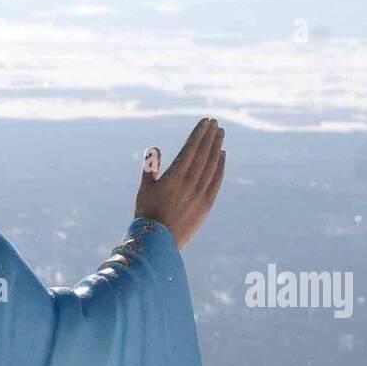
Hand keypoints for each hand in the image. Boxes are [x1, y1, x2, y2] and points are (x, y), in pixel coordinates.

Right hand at [133, 119, 224, 249]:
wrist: (157, 243)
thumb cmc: (146, 215)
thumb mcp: (144, 189)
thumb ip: (150, 168)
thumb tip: (153, 148)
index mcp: (173, 177)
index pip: (191, 149)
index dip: (199, 134)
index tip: (206, 122)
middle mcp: (189, 183)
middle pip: (204, 154)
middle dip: (210, 137)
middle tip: (215, 123)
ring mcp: (200, 194)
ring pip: (212, 165)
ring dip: (217, 147)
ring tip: (220, 134)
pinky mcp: (206, 205)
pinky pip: (216, 181)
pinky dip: (220, 166)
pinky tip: (222, 155)